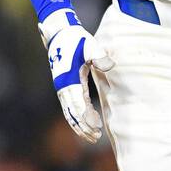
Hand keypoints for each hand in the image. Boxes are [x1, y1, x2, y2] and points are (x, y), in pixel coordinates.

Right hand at [39, 8, 114, 142]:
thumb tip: (110, 65)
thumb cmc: (77, 39)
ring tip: (93, 136)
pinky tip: (90, 121)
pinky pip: (70, 106)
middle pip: (72, 113)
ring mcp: (62, 88)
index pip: (77, 105)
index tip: (94, 128)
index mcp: (69, 79)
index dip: (85, 118)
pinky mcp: (65, 86)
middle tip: (95, 137)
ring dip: (80, 125)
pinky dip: (78, 116)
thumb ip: (98, 56)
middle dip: (83, 127)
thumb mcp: (89, 46)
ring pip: (70, 112)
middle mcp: (63, 87)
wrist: (61, 33)